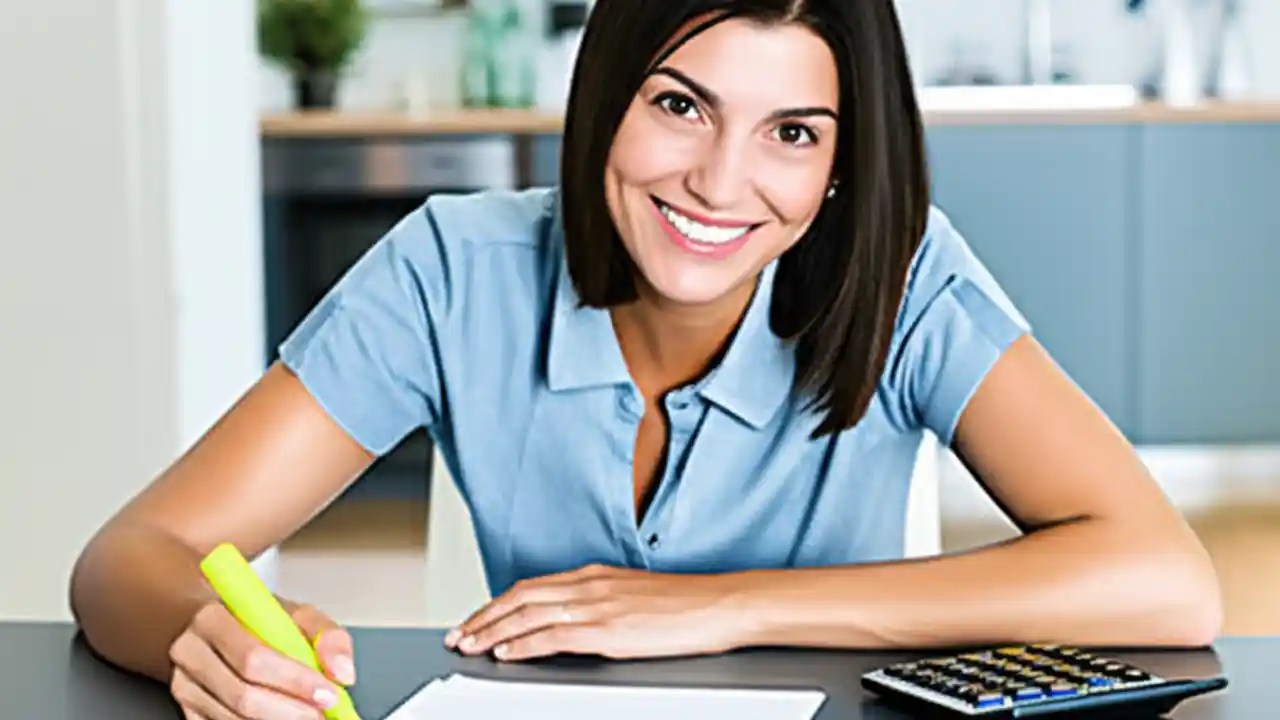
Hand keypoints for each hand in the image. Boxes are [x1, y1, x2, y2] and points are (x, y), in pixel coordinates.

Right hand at [168, 598, 355, 718]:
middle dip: (290, 711)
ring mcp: (184, 686)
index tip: (327, 693)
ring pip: (232, 718)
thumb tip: (342, 671)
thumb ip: (326, 636)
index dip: (294, 680)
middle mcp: (190, 652)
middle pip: (242, 695)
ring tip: (309, 716)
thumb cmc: (257, 622)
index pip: (253, 657)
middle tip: (322, 714)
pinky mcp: (187, 710)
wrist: (216, 630)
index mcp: (213, 618)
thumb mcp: (296, 615)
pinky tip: (283, 719)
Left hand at [443, 563, 746, 661]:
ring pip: (528, 614)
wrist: (720, 604)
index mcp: (594, 575)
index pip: (531, 586)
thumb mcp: (634, 596)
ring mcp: (597, 605)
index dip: (497, 603)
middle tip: (458, 635)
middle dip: (483, 617)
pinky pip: (554, 635)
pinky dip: (523, 644)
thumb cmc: (687, 604)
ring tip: (470, 646)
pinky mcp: (608, 629)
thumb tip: (577, 621)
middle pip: (520, 597)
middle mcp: (589, 584)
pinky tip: (507, 654)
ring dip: (492, 632)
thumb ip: (602, 603)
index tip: (476, 619)